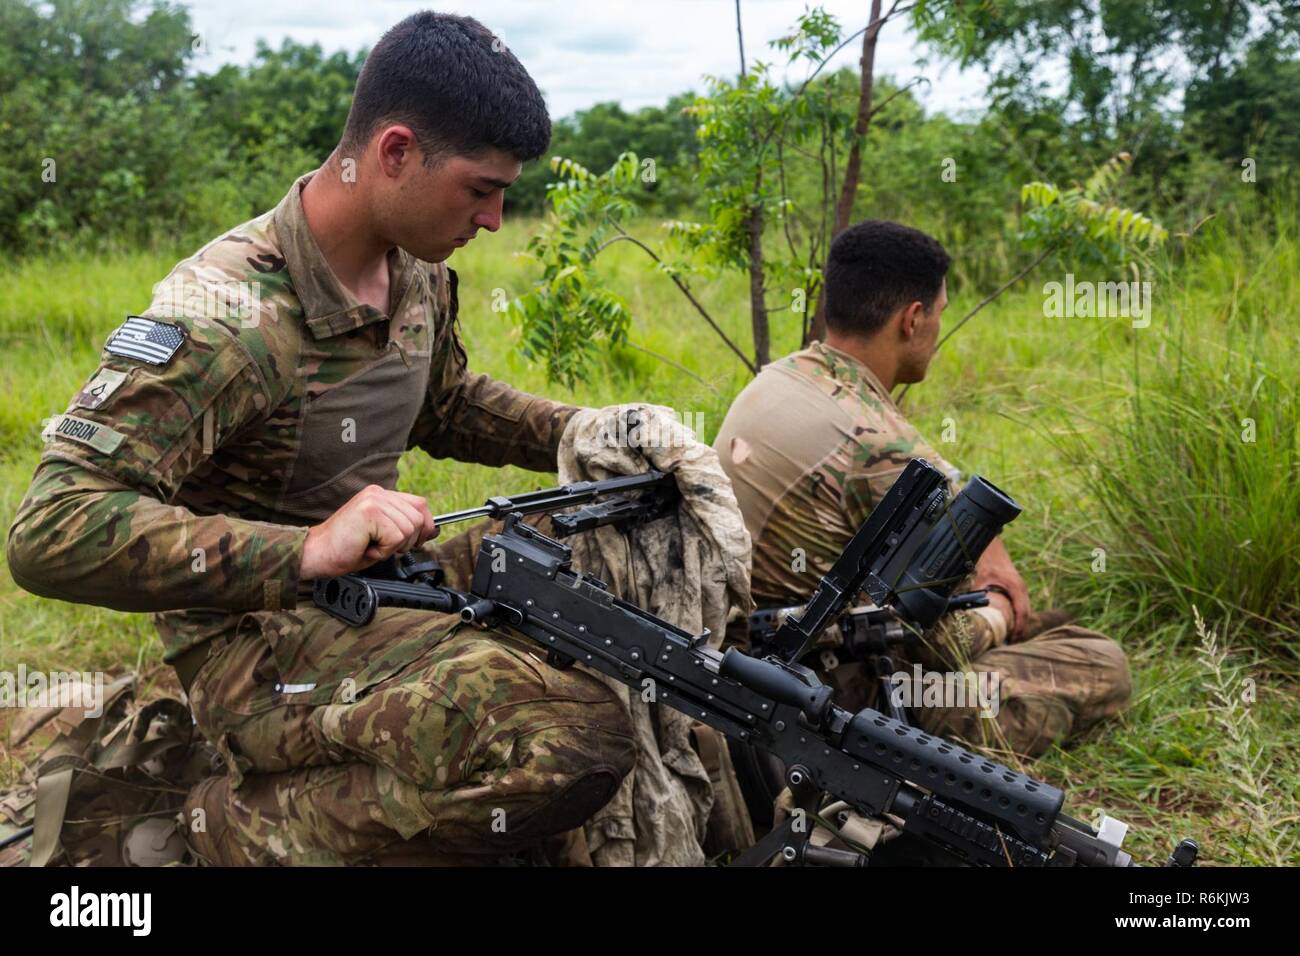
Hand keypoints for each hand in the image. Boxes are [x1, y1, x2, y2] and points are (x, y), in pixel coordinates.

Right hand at [299, 485, 437, 578]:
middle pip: (418, 516)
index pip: (420, 504)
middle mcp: (378, 493)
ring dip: (393, 547)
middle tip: (384, 547)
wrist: (315, 554)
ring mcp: (373, 501)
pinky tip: (366, 548)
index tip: (417, 541)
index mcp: (380, 495)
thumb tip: (432, 530)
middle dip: (409, 540)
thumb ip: (403, 526)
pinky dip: (384, 551)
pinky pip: (396, 537)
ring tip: (371, 546)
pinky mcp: (370, 512)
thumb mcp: (381, 535)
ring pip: (409, 528)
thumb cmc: (345, 549)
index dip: (425, 525)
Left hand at [972, 536, 1031, 640]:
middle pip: (1026, 614)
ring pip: (1024, 610)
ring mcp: (1020, 588)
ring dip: (1019, 624)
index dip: (1018, 628)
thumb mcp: (981, 578)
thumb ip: (978, 594)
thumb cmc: (987, 560)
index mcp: (1016, 588)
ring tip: (1010, 638)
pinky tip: (1010, 624)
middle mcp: (1021, 589)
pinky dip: (1018, 616)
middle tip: (1010, 644)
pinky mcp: (1016, 587)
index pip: (1022, 613)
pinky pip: (1020, 605)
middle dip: (1020, 630)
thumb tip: (971, 610)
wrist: (991, 545)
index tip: (1012, 640)